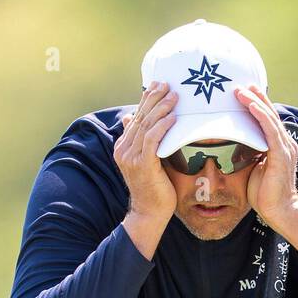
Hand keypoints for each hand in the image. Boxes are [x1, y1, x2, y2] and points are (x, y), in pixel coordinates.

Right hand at [114, 82, 177, 224]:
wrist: (149, 213)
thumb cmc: (153, 188)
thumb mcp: (147, 161)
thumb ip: (142, 141)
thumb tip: (133, 118)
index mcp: (123, 147)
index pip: (136, 118)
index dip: (147, 100)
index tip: (158, 85)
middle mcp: (124, 150)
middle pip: (140, 118)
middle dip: (155, 99)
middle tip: (167, 84)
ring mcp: (131, 157)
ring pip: (147, 126)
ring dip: (161, 109)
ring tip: (174, 97)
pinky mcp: (142, 164)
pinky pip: (152, 140)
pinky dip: (162, 126)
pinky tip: (173, 118)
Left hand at [234, 84, 297, 230]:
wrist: (279, 211)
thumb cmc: (265, 194)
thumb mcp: (255, 168)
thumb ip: (250, 154)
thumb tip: (236, 146)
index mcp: (279, 146)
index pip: (268, 120)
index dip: (257, 105)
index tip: (244, 93)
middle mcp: (285, 143)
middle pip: (269, 114)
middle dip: (255, 97)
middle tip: (240, 85)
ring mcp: (284, 148)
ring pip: (269, 118)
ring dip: (254, 102)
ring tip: (241, 91)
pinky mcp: (280, 155)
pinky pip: (269, 130)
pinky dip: (260, 116)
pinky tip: (251, 105)